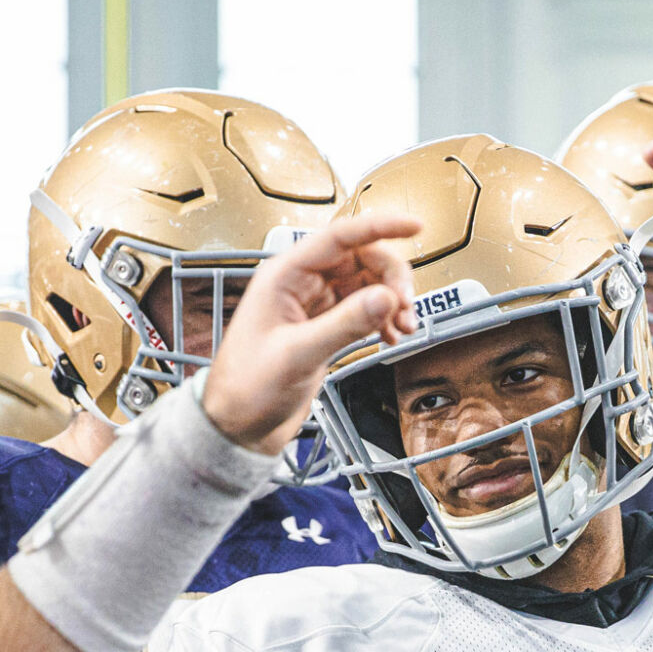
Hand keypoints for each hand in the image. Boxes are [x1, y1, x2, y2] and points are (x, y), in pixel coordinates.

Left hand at [203, 213, 421, 455]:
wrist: (238, 426)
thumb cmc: (246, 388)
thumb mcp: (297, 355)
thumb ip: (344, 325)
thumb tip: (384, 298)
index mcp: (284, 276)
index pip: (340, 236)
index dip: (380, 227)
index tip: (414, 226)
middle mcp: (301, 284)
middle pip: (361, 258)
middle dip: (391, 278)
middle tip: (405, 307)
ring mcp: (314, 304)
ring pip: (367, 283)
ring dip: (391, 300)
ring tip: (402, 327)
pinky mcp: (325, 326)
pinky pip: (364, 308)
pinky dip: (383, 318)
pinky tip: (389, 336)